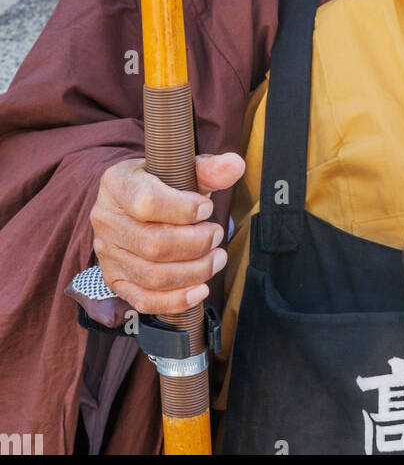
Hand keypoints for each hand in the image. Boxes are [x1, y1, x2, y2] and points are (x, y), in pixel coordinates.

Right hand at [90, 152, 244, 315]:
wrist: (133, 202)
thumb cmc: (160, 184)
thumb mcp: (180, 168)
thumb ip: (208, 168)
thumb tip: (235, 165)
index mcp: (117, 184)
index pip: (147, 202)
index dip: (184, 210)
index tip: (206, 209)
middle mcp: (106, 219)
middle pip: (153, 244)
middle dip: (196, 244)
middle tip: (216, 234)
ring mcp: (107, 253)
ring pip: (152, 275)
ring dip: (194, 271)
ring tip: (216, 258)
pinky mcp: (115, 279)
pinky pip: (144, 299)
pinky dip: (176, 300)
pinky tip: (200, 289)